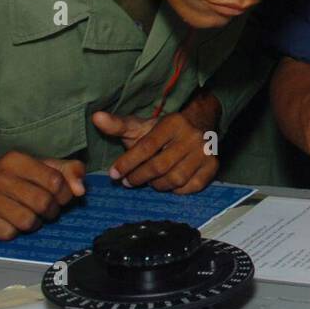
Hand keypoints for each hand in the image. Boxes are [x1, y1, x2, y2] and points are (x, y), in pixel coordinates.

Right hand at [0, 152, 85, 239]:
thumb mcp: (39, 168)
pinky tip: (9, 223)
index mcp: (16, 159)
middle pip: (43, 202)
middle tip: (47, 211)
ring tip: (28, 217)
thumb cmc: (12, 181)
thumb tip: (81, 189)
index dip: (65, 194)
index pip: (55, 180)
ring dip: (34, 224)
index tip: (61, 198)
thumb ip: (68, 171)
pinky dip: (14, 233)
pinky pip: (9, 234)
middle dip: (51, 211)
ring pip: (27, 220)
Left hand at [93, 105, 216, 193]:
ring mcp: (205, 152)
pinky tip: (168, 183)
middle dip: (139, 177)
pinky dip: (176, 190)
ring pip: (174, 179)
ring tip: (148, 181)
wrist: (200, 126)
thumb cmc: (163, 131)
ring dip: (156, 185)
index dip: (127, 163)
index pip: (146, 147)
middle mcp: (192, 136)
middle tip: (127, 181)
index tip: (114, 173)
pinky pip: (190, 187)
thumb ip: (118, 125)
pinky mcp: (213, 166)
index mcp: (173, 123)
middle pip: (159, 166)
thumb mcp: (141, 126)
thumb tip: (96, 118)